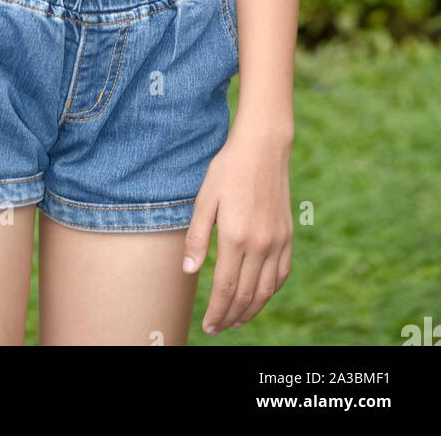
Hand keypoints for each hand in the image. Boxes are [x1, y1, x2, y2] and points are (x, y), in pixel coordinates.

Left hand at [182, 131, 293, 334]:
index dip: (216, 311)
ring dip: (252, 310)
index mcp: (236, 237)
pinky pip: (282, 274)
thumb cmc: (228, 170)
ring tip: (237, 320)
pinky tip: (260, 296)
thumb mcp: (205, 199)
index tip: (207, 325)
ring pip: (267, 290)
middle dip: (231, 316)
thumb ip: (197, 237)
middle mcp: (260, 245)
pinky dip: (271, 291)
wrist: (263, 148)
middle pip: (246, 295)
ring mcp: (277, 241)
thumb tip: (189, 271)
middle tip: (217, 328)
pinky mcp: (287, 235)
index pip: (226, 288)